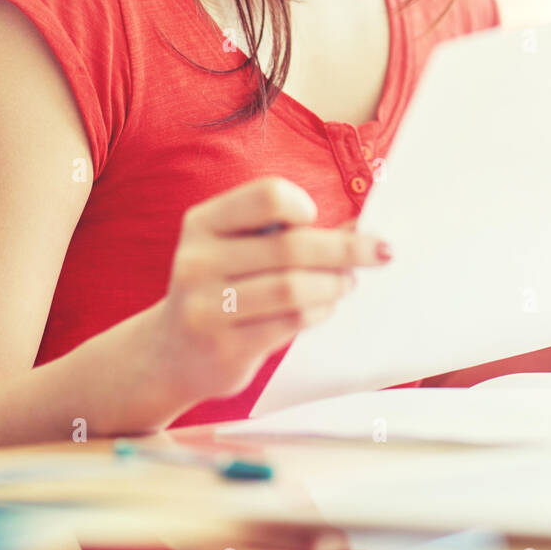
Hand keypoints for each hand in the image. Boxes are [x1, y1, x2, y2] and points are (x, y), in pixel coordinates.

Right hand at [142, 177, 389, 419]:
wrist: (171, 353)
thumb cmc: (222, 288)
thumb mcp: (239, 249)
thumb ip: (289, 231)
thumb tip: (361, 223)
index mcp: (203, 223)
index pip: (267, 196)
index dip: (301, 205)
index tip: (317, 218)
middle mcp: (198, 260)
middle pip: (290, 245)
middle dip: (345, 248)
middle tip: (379, 251)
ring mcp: (206, 306)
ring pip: (294, 288)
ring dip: (334, 283)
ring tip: (348, 282)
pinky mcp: (224, 346)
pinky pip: (290, 323)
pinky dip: (319, 311)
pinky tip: (325, 307)